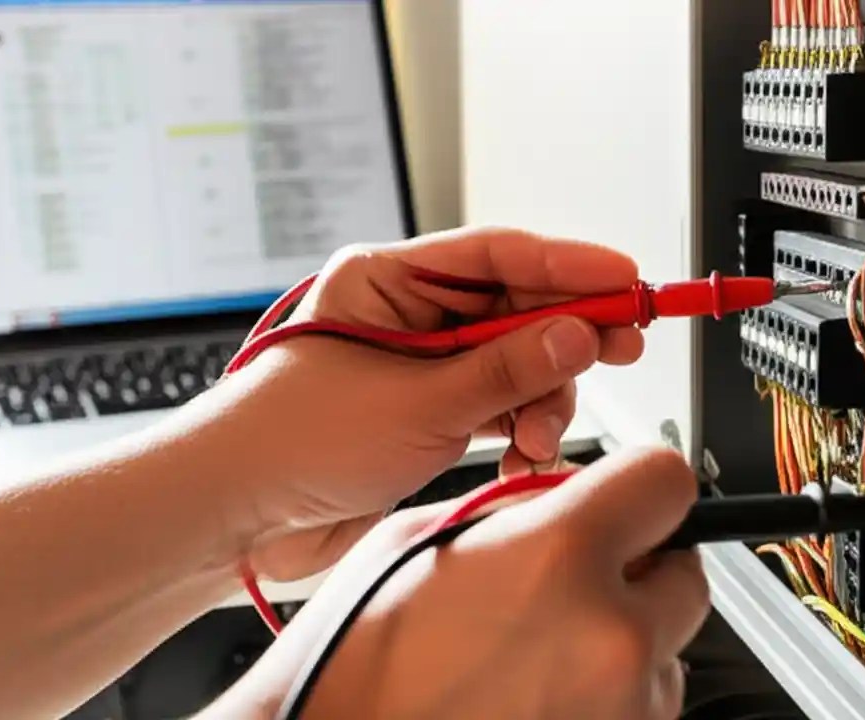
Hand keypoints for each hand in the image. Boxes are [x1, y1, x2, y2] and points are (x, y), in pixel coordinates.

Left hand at [177, 227, 644, 578]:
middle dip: (566, 337)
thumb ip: (507, 368)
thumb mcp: (416, 401)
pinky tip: (521, 460)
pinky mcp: (427, 415)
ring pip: (514, 364)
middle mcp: (408, 317)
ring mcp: (420, 367)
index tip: (625, 280)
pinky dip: (519, 431)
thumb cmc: (292, 441)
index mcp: (388, 281)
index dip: (569, 265)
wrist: (239, 516)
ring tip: (539, 438)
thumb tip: (578, 334)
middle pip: (515, 309)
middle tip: (623, 347)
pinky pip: (497, 407)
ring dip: (541, 400)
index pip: (498, 256)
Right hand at [202, 448, 710, 719]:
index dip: (643, 486)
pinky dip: (607, 697)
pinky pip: (643, 708)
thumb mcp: (424, 537)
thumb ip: (518, 511)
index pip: (667, 482)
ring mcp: (620, 709)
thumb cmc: (353, 659)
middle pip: (684, 574)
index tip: (630, 496)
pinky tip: (535, 693)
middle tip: (571, 583)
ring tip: (536, 654)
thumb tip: (570, 499)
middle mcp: (608, 635)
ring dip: (621, 641)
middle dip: (636, 570)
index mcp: (559, 556)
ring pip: (665, 651)